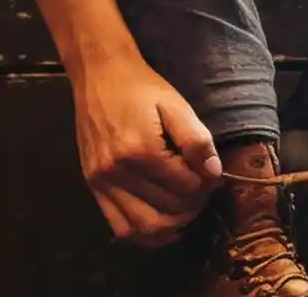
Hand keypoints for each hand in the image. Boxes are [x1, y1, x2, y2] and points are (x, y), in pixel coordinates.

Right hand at [70, 47, 221, 247]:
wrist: (100, 75)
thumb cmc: (142, 87)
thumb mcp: (176, 105)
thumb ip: (197, 140)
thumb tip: (214, 173)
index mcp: (140, 149)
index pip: (186, 186)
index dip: (206, 184)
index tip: (212, 173)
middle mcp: (117, 171)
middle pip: (168, 210)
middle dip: (194, 205)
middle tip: (203, 190)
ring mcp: (101, 181)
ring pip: (144, 228)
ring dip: (172, 225)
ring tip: (185, 208)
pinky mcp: (93, 186)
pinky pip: (120, 227)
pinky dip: (145, 232)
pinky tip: (162, 221)